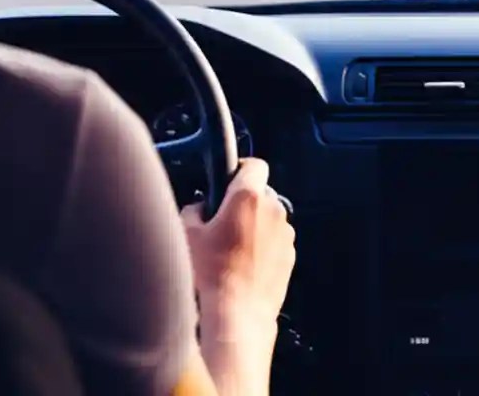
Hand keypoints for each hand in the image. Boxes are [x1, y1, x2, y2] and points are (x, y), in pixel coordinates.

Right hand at [182, 158, 295, 338]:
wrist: (237, 313)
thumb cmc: (212, 274)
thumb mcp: (187, 234)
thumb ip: (194, 209)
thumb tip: (199, 207)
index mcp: (248, 197)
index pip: (254, 164)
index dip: (240, 169)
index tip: (229, 180)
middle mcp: (273, 210)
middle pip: (260, 193)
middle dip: (243, 203)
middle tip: (221, 223)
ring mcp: (285, 233)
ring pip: (269, 218)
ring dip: (254, 226)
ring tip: (231, 250)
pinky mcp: (290, 255)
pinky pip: (275, 241)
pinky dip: (263, 246)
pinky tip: (244, 264)